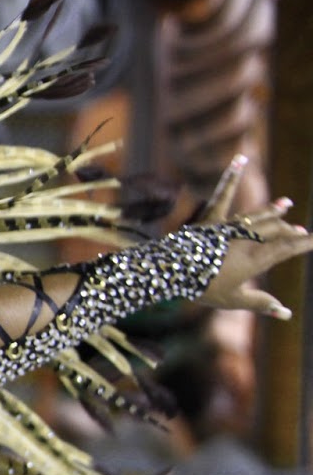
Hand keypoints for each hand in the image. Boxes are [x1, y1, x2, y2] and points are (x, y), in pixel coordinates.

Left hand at [193, 157, 312, 317]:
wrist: (173, 273)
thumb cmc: (203, 289)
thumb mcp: (234, 300)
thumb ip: (261, 303)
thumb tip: (285, 313)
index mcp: (256, 259)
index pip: (287, 248)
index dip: (303, 244)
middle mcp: (247, 239)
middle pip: (276, 231)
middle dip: (290, 231)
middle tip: (300, 232)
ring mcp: (229, 227)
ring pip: (258, 216)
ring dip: (273, 211)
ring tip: (286, 204)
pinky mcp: (211, 219)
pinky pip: (223, 195)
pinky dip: (231, 177)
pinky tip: (240, 160)